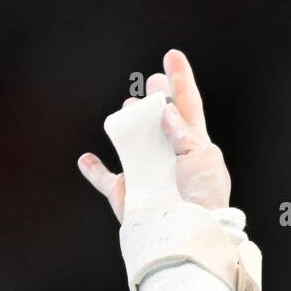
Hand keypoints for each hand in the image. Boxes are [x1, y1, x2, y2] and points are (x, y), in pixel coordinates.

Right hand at [78, 49, 231, 222]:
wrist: (185, 235)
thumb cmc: (203, 200)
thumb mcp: (203, 159)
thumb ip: (184, 133)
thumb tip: (166, 112)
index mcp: (194, 148)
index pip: (187, 107)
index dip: (181, 81)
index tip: (172, 56)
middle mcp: (169, 158)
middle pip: (159, 120)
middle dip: (156, 98)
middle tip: (152, 83)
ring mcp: (146, 174)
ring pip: (132, 141)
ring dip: (128, 123)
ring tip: (129, 109)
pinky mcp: (127, 194)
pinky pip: (106, 180)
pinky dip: (94, 170)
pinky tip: (87, 159)